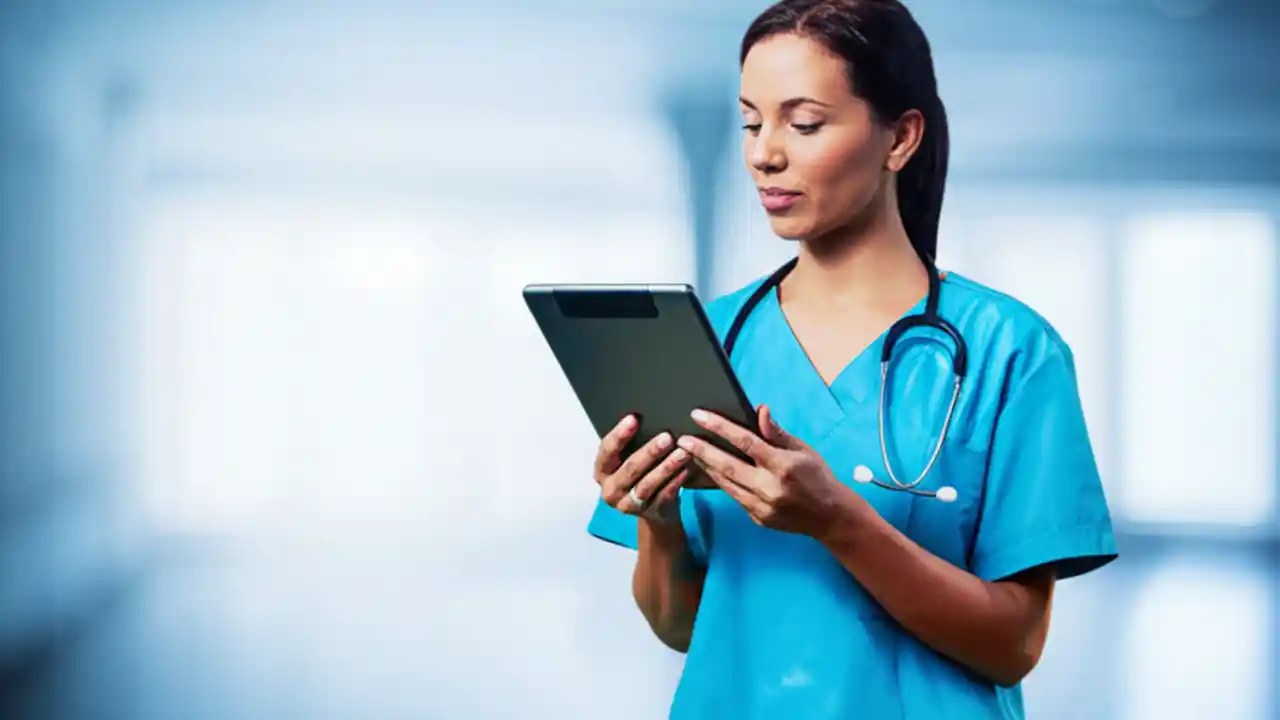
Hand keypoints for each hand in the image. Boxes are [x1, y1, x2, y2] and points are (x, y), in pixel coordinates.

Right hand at [594, 414, 692, 524]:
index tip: (634, 418)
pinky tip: (687, 469)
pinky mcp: (649, 514)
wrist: (654, 510)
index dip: (620, 435)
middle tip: (667, 437)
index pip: (607, 451)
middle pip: (629, 469)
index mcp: (602, 471)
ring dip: (666, 467)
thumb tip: (646, 415)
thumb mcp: (630, 459)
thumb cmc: (641, 474)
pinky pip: (664, 496)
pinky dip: (676, 481)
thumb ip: (633, 444)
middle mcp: (610, 490)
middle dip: (649, 452)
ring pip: (648, 484)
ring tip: (682, 452)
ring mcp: (628, 505)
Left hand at [678, 404, 854, 537]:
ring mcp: (762, 506)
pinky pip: (733, 496)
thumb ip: (777, 433)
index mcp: (783, 466)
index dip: (720, 427)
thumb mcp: (803, 449)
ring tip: (688, 452)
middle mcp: (770, 488)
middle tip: (681, 439)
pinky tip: (707, 470)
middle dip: (701, 450)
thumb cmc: (817, 476)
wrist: (830, 516)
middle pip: (727, 465)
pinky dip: (719, 482)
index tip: (699, 416)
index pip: (745, 442)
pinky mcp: (757, 518)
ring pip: (725, 483)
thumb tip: (759, 410)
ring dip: (705, 467)